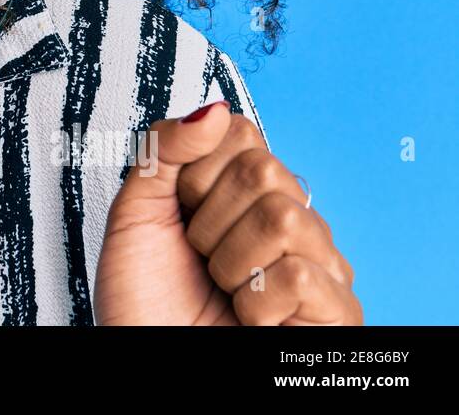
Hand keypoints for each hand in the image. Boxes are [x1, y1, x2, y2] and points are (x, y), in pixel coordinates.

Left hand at [94, 100, 360, 324]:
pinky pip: (299, 275)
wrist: (145, 359)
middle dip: (209, 221)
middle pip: (264, 170)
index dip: (195, 174)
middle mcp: (290, 220)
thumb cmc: (143, 300)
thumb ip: (163, 150)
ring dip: (231, 263)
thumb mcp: (134, 213)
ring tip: (225, 290)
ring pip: (284, 218)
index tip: (181, 215)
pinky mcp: (335, 312)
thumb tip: (214, 109)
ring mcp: (319, 265)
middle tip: (201, 259)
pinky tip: (250, 320)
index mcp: (246, 192)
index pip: (241, 132)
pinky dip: (257, 303)